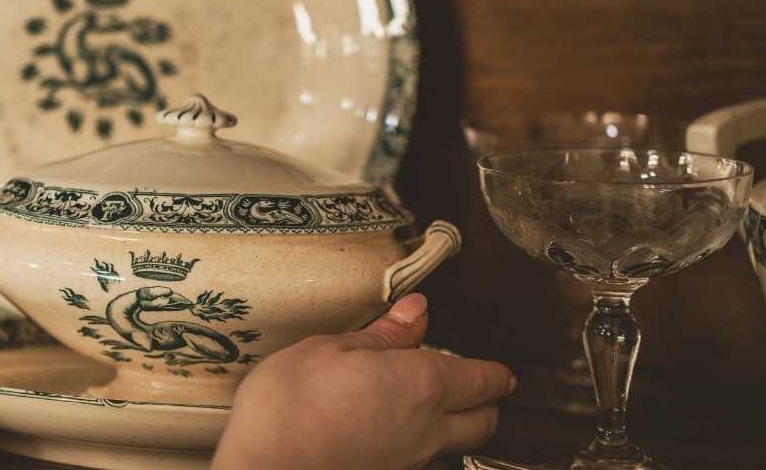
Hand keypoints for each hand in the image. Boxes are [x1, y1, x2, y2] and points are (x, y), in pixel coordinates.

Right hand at [212, 293, 514, 469]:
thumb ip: (382, 335)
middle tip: (482, 389)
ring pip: (454, 447)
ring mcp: (406, 463)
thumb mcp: (331, 348)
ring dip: (456, 427)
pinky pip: (421, 461)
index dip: (496, 373)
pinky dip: (424, 444)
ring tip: (438, 407)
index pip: (481, 380)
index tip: (503, 371)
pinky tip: (397, 430)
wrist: (262, 469)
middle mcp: (425, 431)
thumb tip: (417, 311)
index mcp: (420, 385)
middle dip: (488, 404)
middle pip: (482, 423)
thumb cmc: (289, 406)